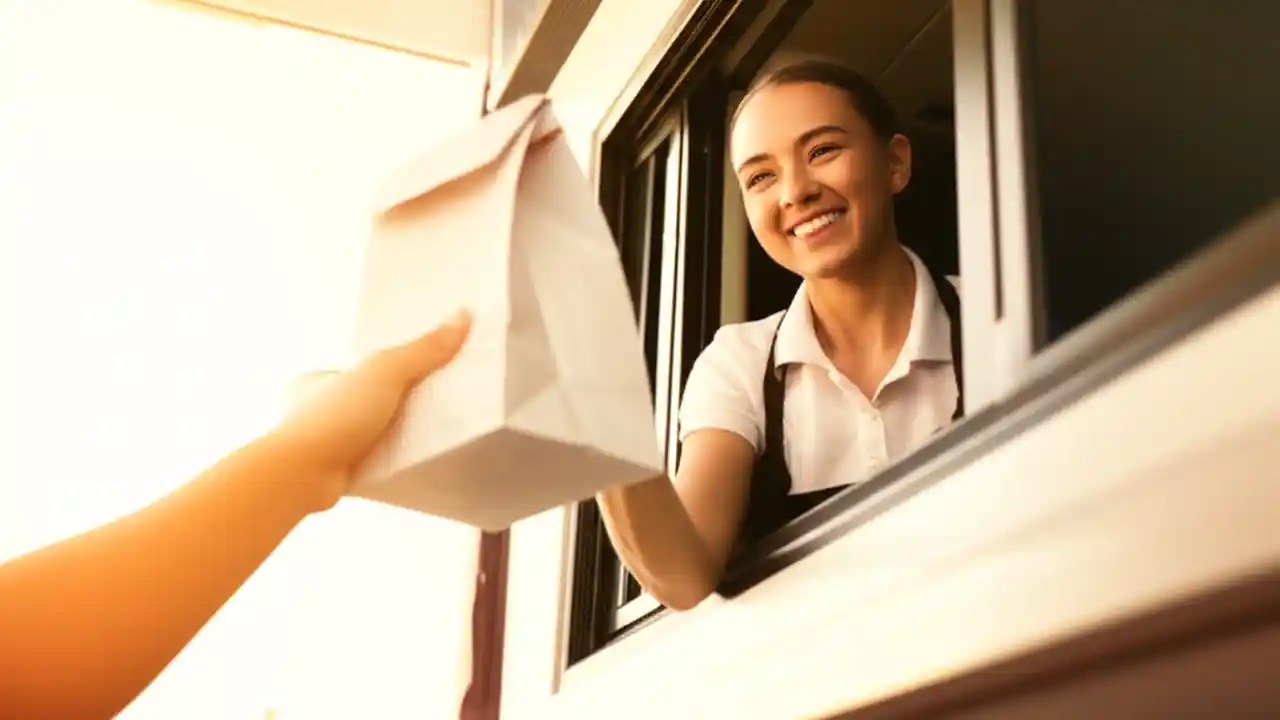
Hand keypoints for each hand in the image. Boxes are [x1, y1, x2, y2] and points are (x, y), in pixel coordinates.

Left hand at [273, 309, 471, 511]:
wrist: (303, 477)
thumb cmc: (334, 418)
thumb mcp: (385, 372)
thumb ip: (423, 349)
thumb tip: (463, 316)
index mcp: (316, 380)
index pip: (362, 368)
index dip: (395, 369)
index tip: (425, 371)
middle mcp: (315, 411)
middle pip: (370, 401)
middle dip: (398, 404)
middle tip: (433, 402)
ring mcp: (325, 444)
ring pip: (370, 434)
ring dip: (394, 435)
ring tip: (429, 431)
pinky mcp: (337, 474)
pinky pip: (371, 461)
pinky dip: (389, 460)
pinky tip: (411, 460)